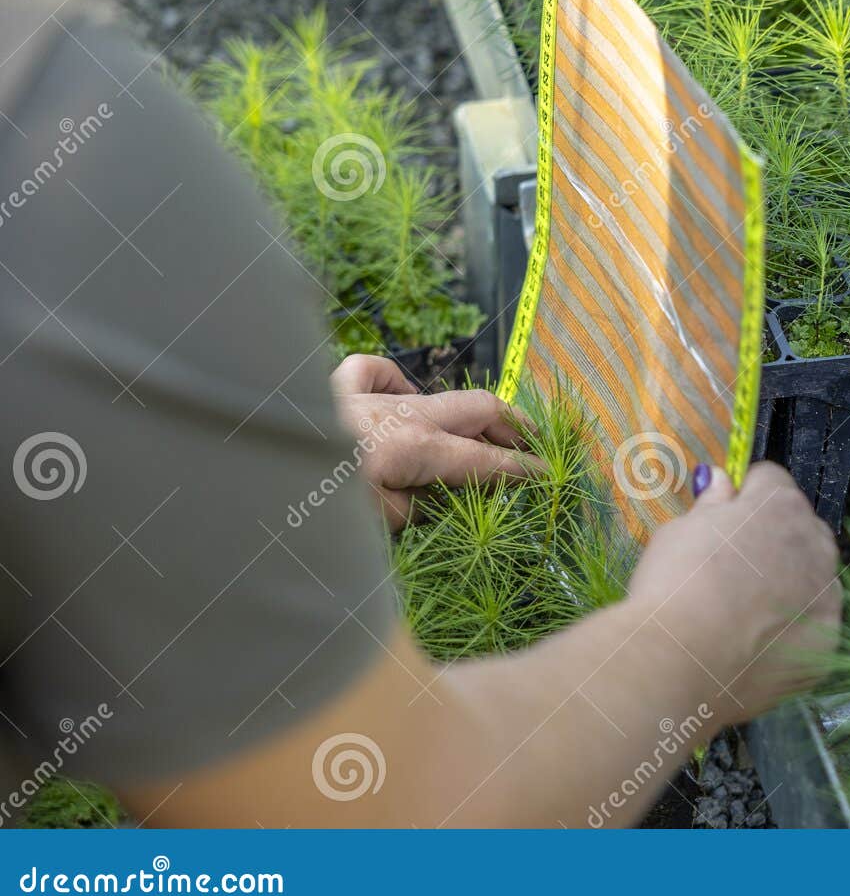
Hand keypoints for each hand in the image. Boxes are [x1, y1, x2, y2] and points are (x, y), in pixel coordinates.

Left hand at [329, 354, 537, 530]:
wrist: (253, 466)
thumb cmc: (316, 503)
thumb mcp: (380, 522)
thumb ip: (420, 507)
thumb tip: (442, 497)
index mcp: (418, 447)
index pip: (486, 459)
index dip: (523, 469)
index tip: (550, 474)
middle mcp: (404, 413)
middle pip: (478, 408)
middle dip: (513, 425)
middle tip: (534, 444)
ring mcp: (371, 396)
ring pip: (434, 393)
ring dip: (464, 414)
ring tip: (485, 431)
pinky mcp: (340, 391)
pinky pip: (376, 373)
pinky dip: (395, 382)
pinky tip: (400, 394)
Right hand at [627, 462, 840, 721]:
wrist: (680, 665)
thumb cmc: (674, 586)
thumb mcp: (679, 532)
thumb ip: (711, 505)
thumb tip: (720, 481)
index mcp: (779, 505)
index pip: (770, 481)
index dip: (744, 497)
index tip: (722, 519)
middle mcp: (815, 544)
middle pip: (801, 528)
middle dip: (774, 538)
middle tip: (731, 568)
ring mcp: (827, 596)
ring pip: (814, 578)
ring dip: (789, 585)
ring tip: (742, 613)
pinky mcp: (828, 642)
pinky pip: (813, 626)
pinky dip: (791, 631)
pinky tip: (756, 646)